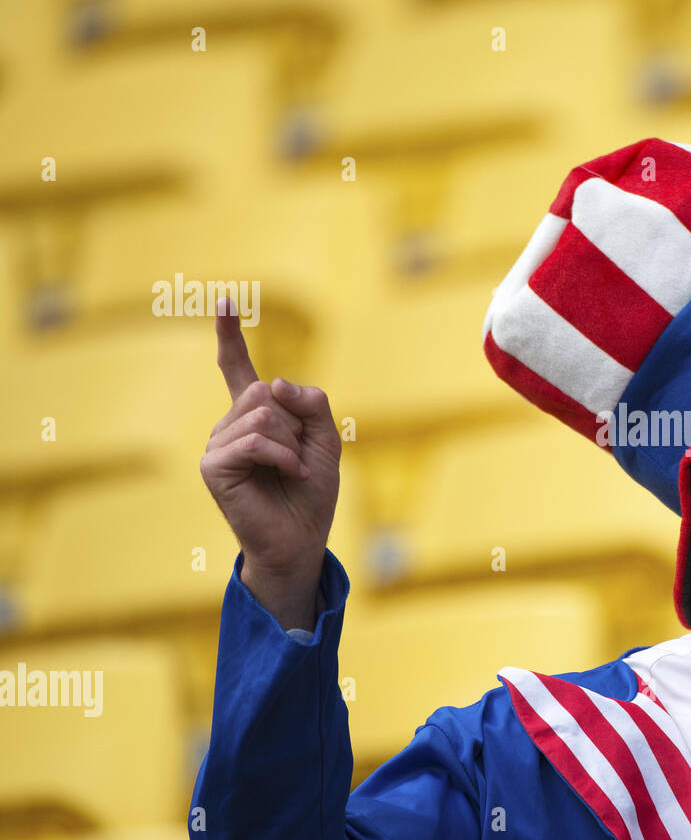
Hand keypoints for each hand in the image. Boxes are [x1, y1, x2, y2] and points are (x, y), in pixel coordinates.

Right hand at [199, 307, 341, 619]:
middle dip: (295, 422)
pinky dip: (282, 456)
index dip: (230, 336)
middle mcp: (230, 426)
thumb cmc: (312, 493)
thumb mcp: (327, 439)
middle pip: (266, 391)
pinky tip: (288, 474)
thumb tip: (275, 383)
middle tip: (298, 457)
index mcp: (255, 416)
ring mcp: (218, 445)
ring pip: (262, 414)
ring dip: (291, 443)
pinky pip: (254, 439)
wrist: (303, 539)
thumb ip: (312, 403)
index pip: (238, 369)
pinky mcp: (214, 467)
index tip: (224, 301)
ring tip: (291, 470)